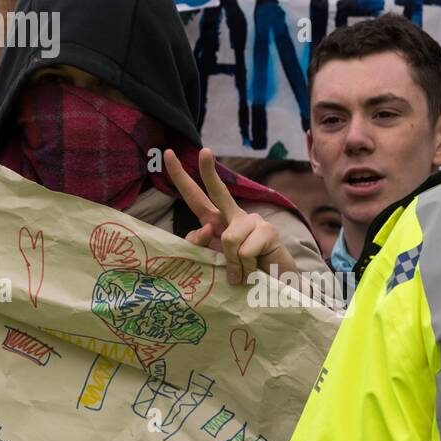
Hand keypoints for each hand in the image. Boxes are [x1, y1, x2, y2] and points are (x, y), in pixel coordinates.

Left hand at [165, 147, 296, 284]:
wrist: (272, 289)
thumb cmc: (241, 275)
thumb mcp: (214, 260)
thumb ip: (200, 246)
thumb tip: (205, 228)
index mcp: (216, 221)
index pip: (196, 197)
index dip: (181, 176)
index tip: (167, 154)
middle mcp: (233, 216)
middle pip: (219, 191)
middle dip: (209, 171)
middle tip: (204, 151)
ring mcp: (252, 220)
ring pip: (230, 240)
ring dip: (234, 265)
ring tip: (244, 272)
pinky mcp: (268, 230)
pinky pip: (244, 252)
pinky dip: (246, 268)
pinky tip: (256, 269)